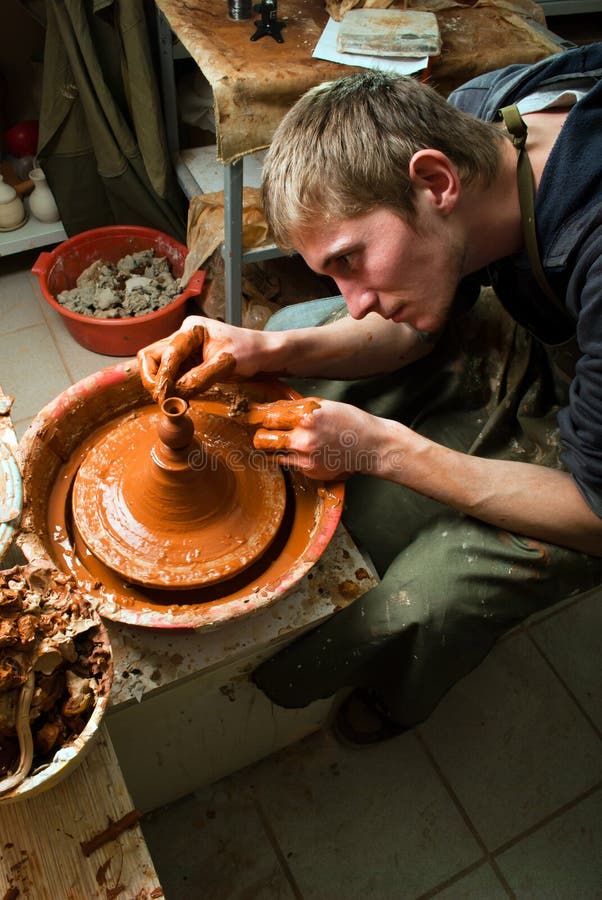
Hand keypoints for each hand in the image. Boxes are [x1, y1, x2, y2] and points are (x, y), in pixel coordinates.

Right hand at [137, 315, 263, 401]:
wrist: (263, 353)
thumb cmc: (249, 352)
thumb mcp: (225, 365)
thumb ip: (198, 378)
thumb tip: (175, 393)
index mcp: (192, 329)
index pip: (168, 353)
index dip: (163, 376)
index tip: (164, 396)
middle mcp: (183, 336)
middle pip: (151, 355)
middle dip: (152, 378)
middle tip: (161, 398)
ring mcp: (184, 349)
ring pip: (158, 366)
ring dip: (161, 385)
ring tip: (171, 402)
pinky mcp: (188, 362)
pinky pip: (171, 375)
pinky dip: (171, 387)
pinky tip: (179, 399)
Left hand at [252, 397, 382, 479]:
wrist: (370, 446)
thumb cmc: (349, 421)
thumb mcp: (322, 405)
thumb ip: (295, 407)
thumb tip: (270, 407)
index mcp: (305, 418)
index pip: (267, 417)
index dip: (257, 415)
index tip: (252, 415)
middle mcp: (302, 440)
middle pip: (261, 440)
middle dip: (261, 434)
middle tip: (265, 430)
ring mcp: (305, 459)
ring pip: (272, 454)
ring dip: (276, 447)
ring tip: (290, 440)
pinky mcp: (309, 471)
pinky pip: (290, 463)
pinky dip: (293, 456)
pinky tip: (309, 450)